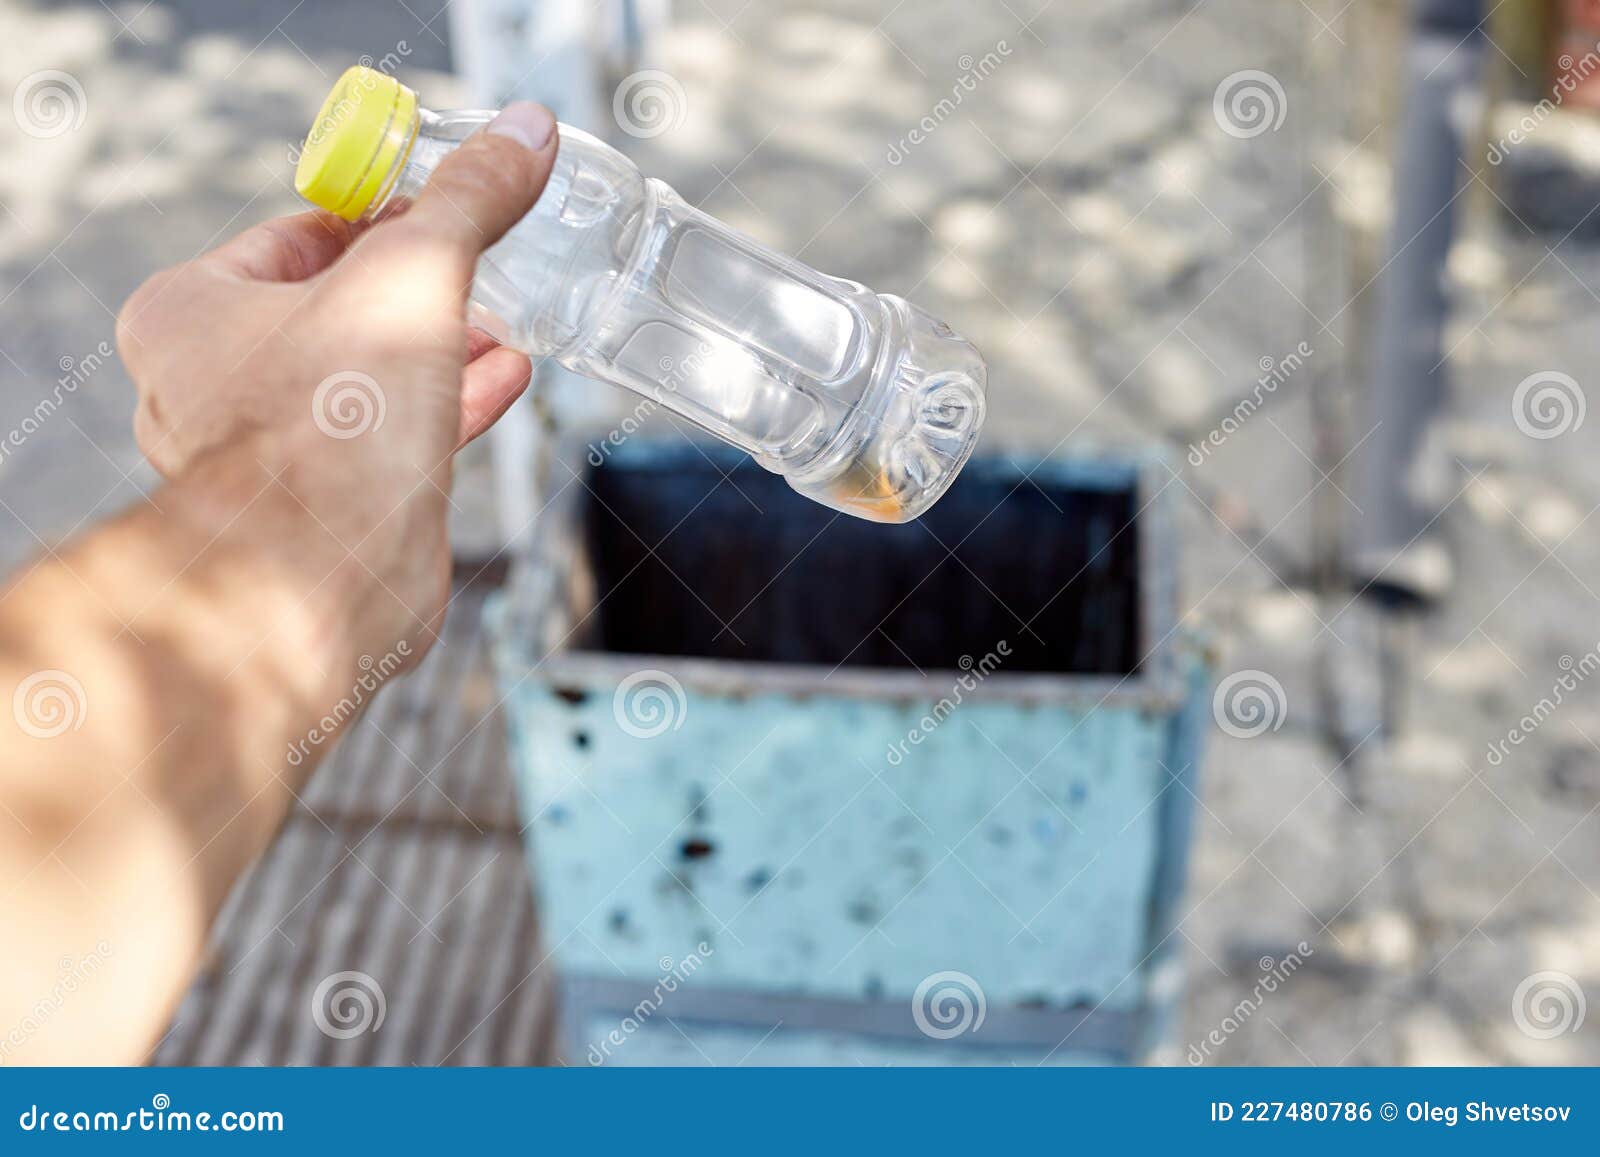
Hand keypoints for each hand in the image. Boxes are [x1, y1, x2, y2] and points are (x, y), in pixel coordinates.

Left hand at [114, 102, 558, 662]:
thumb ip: (467, 200)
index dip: (375, 217)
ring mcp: (267, 453)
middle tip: (475, 267)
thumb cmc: (330, 425)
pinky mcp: (321, 508)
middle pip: (332, 309)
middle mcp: (211, 384)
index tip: (436, 209)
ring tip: (502, 324)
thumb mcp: (414, 272)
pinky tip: (503, 377)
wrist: (327, 575)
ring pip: (362, 380)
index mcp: (189, 312)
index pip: (293, 236)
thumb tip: (520, 134)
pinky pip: (386, 439)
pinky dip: (444, 406)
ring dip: (438, 350)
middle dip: (416, 291)